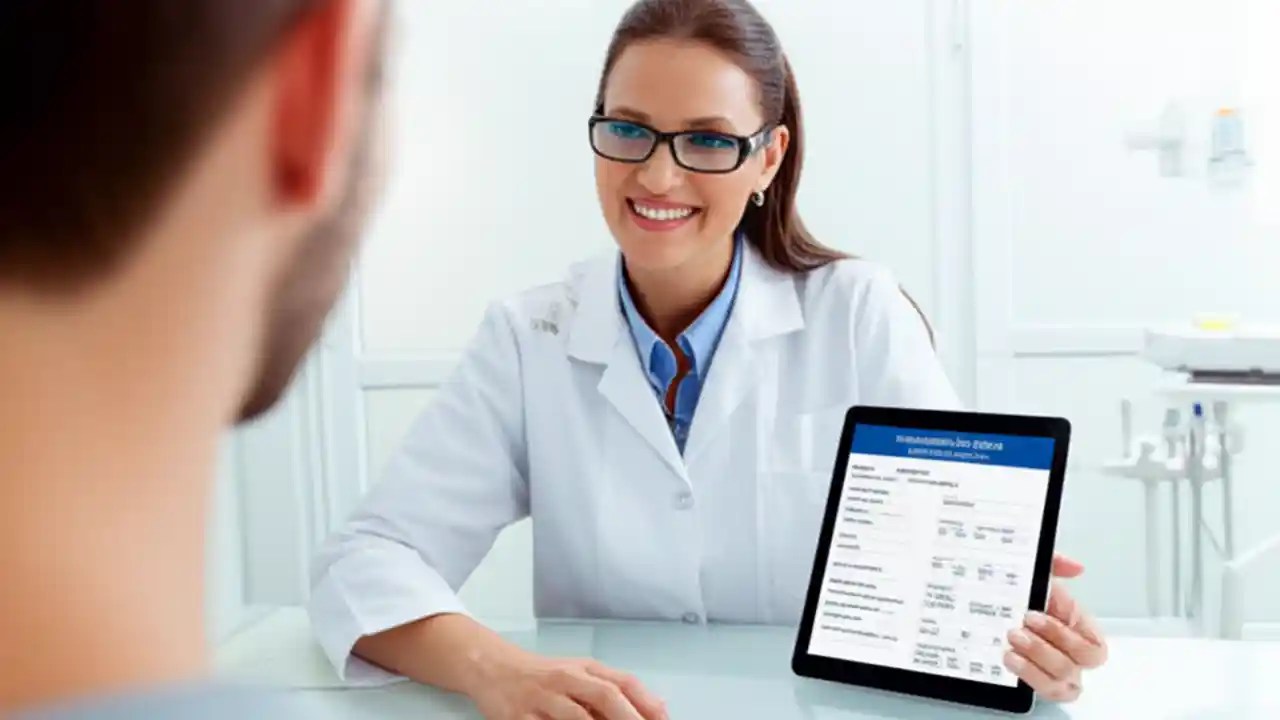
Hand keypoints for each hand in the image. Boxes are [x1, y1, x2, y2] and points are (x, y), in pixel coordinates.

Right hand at [469, 651, 667, 719]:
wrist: (493, 668)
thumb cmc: (543, 676)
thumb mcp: (579, 674)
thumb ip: (614, 688)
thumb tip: (659, 708)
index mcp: (585, 669)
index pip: (623, 682)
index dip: (647, 703)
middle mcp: (566, 680)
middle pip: (605, 695)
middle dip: (628, 718)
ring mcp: (542, 699)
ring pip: (576, 717)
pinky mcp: (519, 718)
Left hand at [1004, 554, 1108, 702]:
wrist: (979, 605)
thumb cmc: (1014, 593)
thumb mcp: (1030, 571)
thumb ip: (1053, 564)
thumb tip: (1076, 567)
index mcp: (1077, 623)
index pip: (1092, 637)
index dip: (1066, 629)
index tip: (1031, 614)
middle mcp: (1073, 650)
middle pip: (1084, 659)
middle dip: (1052, 642)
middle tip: (1019, 628)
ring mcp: (1058, 671)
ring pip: (1066, 678)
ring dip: (1038, 660)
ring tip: (1010, 643)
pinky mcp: (1038, 684)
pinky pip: (1047, 690)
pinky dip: (1030, 676)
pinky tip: (1009, 659)